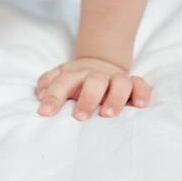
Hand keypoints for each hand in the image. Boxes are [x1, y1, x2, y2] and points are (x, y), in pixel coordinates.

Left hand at [35, 57, 151, 119]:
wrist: (99, 63)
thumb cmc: (76, 80)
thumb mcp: (60, 79)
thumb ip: (48, 84)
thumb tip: (40, 92)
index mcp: (75, 75)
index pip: (62, 82)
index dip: (53, 97)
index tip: (45, 113)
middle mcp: (96, 76)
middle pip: (93, 81)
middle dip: (87, 99)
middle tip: (79, 117)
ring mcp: (115, 79)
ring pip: (120, 81)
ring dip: (115, 97)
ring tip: (108, 114)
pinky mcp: (132, 84)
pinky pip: (140, 84)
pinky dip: (142, 93)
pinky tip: (140, 105)